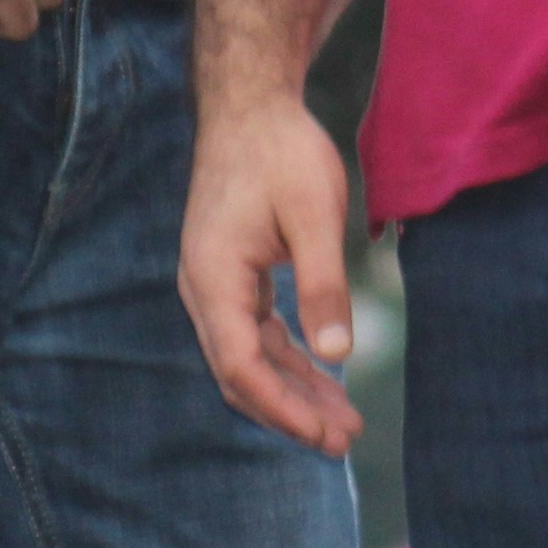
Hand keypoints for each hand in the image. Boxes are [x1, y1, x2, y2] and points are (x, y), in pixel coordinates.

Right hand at [179, 92, 363, 455]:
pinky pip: (256, 333)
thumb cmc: (281, 153)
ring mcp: (215, 283)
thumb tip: (337, 353)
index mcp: (215, 275)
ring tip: (343, 421)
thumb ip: (322, 285)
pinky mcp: (232, 276)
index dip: (280, 406)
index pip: (239, 363)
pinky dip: (289, 359)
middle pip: (239, 371)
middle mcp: (205, 287)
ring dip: (292, 390)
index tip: (323, 433)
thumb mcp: (314, 215)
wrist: (249, 107)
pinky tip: (325, 376)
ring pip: (249, 356)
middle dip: (288, 410)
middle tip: (342, 440)